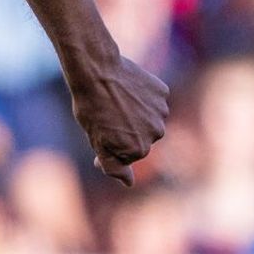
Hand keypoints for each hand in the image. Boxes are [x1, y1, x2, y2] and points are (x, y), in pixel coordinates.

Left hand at [68, 54, 170, 184]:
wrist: (96, 71)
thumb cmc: (91, 108)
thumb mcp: (96, 141)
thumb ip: (113, 165)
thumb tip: (129, 183)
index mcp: (139, 150)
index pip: (127, 153)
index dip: (111, 143)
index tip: (100, 130)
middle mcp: (157, 133)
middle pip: (141, 137)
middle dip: (126, 129)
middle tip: (107, 113)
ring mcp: (162, 111)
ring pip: (148, 117)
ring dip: (135, 112)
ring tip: (116, 100)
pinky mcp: (162, 92)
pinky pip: (153, 99)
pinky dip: (143, 96)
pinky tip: (127, 89)